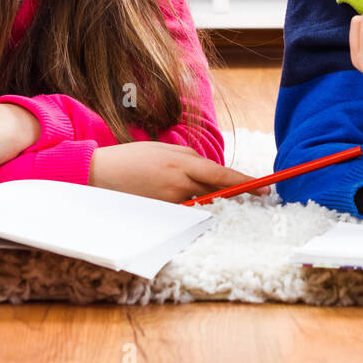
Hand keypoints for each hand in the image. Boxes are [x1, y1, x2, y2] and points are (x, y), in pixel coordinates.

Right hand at [89, 140, 271, 203]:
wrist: (97, 175)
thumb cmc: (130, 158)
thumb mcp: (163, 149)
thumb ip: (188, 158)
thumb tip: (208, 167)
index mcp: (182, 163)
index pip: (223, 176)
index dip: (246, 183)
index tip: (265, 188)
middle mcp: (180, 185)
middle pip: (215, 191)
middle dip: (225, 190)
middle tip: (238, 192)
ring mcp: (170, 202)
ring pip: (198, 200)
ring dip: (197, 194)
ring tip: (169, 183)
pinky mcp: (161, 213)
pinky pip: (182, 209)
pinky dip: (181, 202)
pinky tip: (161, 193)